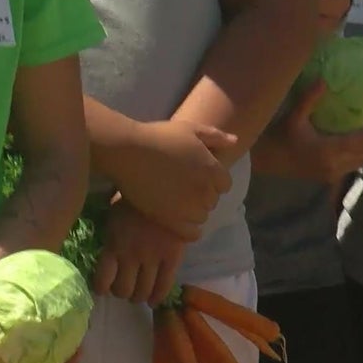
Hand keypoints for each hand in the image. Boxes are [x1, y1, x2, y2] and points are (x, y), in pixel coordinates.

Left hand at [93, 200, 185, 304]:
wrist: (165, 189)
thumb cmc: (133, 200)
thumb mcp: (112, 215)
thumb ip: (109, 236)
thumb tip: (102, 249)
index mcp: (113, 245)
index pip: (103, 279)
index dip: (101, 288)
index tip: (102, 289)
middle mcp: (131, 256)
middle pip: (123, 289)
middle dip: (121, 293)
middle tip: (122, 290)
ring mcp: (153, 258)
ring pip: (142, 291)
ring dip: (137, 297)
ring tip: (137, 295)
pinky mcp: (172, 257)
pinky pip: (165, 285)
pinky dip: (157, 297)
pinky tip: (153, 301)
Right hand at [112, 120, 236, 240]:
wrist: (128, 151)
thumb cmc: (158, 136)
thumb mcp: (190, 128)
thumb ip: (215, 136)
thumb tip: (234, 141)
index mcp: (213, 170)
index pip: (224, 184)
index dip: (212, 181)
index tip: (196, 177)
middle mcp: (205, 191)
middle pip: (212, 201)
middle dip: (201, 195)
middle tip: (182, 188)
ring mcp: (188, 207)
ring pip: (201, 217)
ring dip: (192, 211)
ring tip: (175, 203)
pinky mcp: (170, 219)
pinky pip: (190, 233)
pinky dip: (189, 231)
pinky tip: (176, 222)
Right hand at [260, 79, 362, 182]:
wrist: (266, 162)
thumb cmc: (279, 139)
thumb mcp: (293, 118)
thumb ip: (309, 100)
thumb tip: (323, 80)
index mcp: (328, 151)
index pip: (361, 142)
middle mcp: (335, 164)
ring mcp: (335, 172)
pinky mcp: (333, 176)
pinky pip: (356, 164)